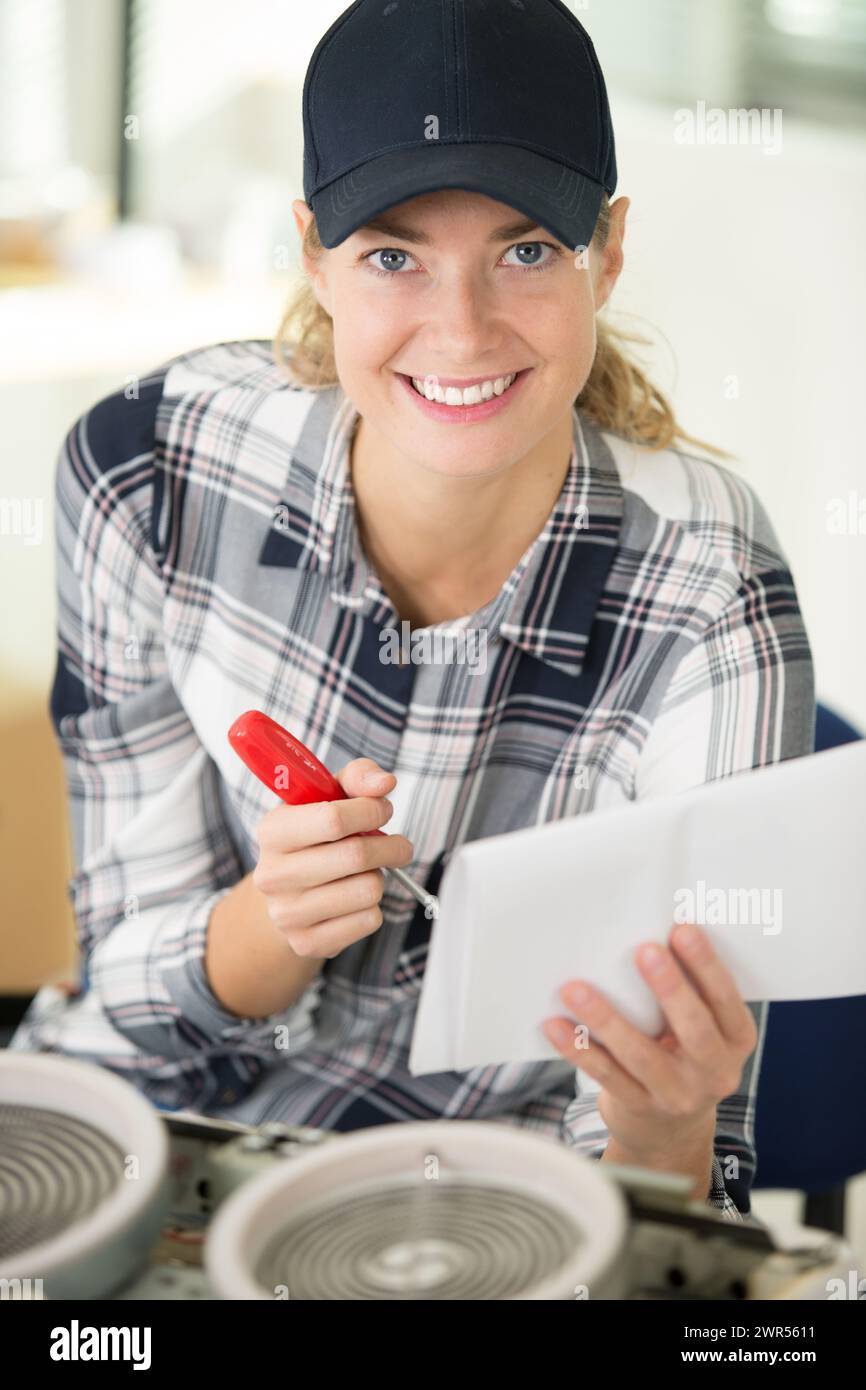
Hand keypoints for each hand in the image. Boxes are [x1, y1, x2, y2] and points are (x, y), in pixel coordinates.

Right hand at [252, 757, 413, 960]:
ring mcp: (286, 913)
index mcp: (272, 830)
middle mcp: (272, 874)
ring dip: (380, 877)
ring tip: (367, 872)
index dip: (371, 811)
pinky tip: (355, 899)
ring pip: (368, 890)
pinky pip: (368, 920)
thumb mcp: (328, 797)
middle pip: (356, 856)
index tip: (383, 810)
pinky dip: (373, 907)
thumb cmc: (316, 836)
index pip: (333, 819)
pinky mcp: (306, 943)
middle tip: (397, 845)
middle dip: (390, 846)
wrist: (287, 895)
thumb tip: (385, 783)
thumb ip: (358, 778)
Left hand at [542, 922, 758, 1171]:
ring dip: (606, 1019)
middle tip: (644, 950)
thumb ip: (688, 993)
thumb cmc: (682, 1053)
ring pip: (641, 1055)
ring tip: (575, 988)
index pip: (726, 1000)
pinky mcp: (639, 1108)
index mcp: (735, 1040)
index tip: (682, 929)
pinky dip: (579, 1050)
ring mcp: (677, 1095)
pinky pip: (606, 1075)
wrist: (670, 1130)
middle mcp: (714, 1072)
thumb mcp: (701, 1029)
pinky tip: (556, 1025)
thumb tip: (646, 933)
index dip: (707, 965)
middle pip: (694, 1029)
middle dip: (670, 988)